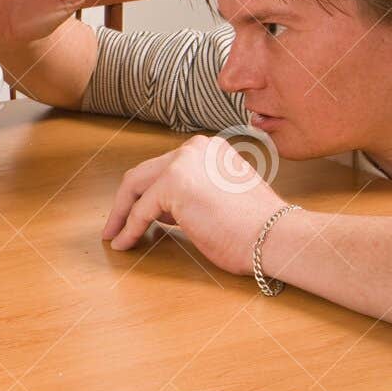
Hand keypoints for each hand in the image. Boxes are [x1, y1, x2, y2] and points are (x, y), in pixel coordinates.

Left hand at [101, 135, 287, 275]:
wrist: (277, 237)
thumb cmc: (256, 229)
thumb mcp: (220, 198)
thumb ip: (191, 195)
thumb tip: (161, 211)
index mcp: (209, 149)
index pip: (164, 167)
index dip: (145, 192)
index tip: (133, 212)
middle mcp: (195, 148)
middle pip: (144, 173)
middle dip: (125, 201)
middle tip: (114, 224)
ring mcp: (183, 162)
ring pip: (136, 187)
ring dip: (121, 214)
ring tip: (114, 234)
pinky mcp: (173, 183)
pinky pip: (141, 211)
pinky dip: (129, 227)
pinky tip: (123, 242)